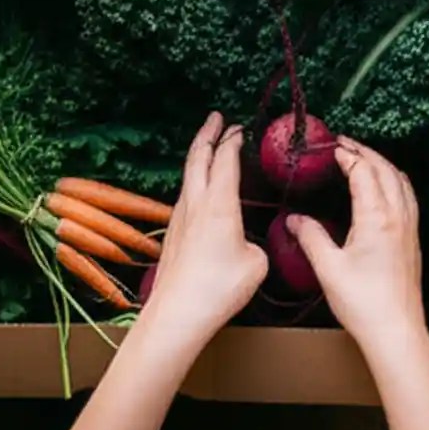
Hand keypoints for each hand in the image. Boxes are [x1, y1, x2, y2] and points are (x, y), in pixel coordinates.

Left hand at [141, 112, 267, 343]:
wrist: (177, 312)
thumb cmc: (219, 287)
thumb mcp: (256, 262)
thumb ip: (256, 244)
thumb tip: (247, 243)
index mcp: (219, 203)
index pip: (226, 159)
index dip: (234, 140)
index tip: (241, 127)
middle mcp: (196, 203)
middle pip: (198, 157)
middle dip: (207, 134)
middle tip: (216, 117)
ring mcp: (179, 218)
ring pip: (188, 176)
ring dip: (198, 156)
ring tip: (206, 148)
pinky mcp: (172, 234)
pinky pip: (185, 196)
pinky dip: (194, 181)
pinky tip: (198, 190)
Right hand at [286, 136, 423, 343]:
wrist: (396, 331)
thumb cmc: (364, 303)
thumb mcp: (327, 268)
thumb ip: (310, 237)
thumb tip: (295, 220)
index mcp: (376, 217)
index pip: (363, 171)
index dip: (347, 155)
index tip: (331, 147)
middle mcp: (398, 217)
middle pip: (385, 170)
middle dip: (365, 152)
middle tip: (345, 145)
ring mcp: (409, 228)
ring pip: (401, 182)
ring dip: (383, 165)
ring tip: (365, 159)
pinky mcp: (413, 241)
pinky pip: (408, 198)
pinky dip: (396, 182)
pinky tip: (387, 190)